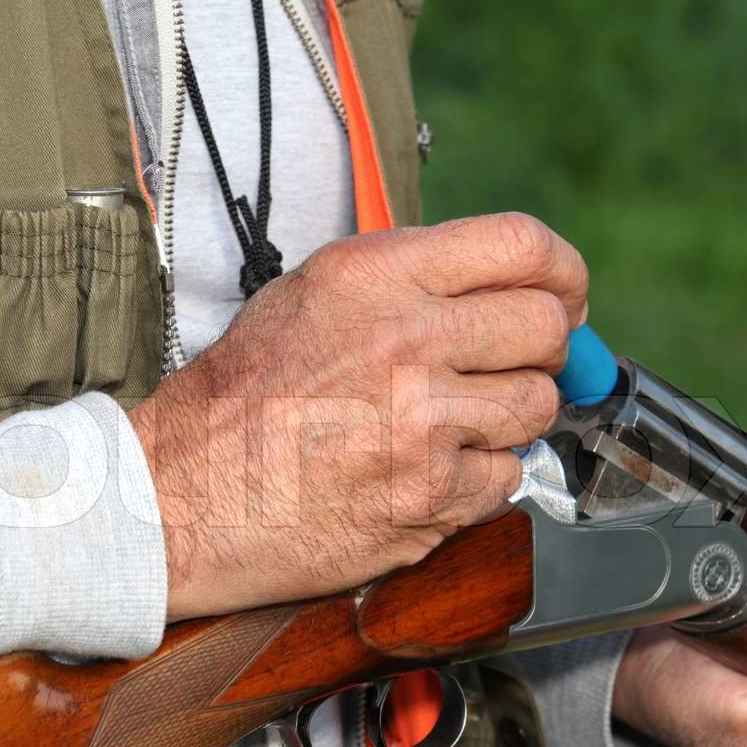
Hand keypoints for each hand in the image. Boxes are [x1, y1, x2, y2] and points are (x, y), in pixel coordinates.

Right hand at [131, 213, 587, 620]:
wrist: (182, 496)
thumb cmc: (236, 399)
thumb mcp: (307, 296)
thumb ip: (405, 280)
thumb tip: (503, 287)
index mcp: (374, 276)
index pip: (522, 246)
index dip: (562, 273)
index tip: (564, 295)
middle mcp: (405, 341)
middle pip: (545, 329)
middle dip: (542, 350)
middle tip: (512, 366)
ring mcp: (422, 425)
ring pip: (535, 410)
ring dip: (508, 419)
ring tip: (451, 424)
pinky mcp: (427, 500)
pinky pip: (504, 481)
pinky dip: (476, 482)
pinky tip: (423, 473)